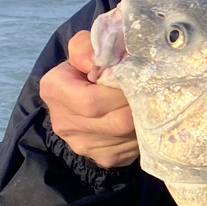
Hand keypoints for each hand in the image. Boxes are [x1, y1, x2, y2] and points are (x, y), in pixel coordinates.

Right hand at [40, 30, 138, 168]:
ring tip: (150, 101)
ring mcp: (85, 146)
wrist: (82, 99)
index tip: (135, 78)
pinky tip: (144, 117)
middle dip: (139, 105)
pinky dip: (144, 131)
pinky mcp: (105, 158)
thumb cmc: (86, 69)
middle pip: (117, 121)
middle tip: (151, 91)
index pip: (92, 101)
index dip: (121, 91)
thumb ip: (90, 47)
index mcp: (55, 91)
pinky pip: (133, 148)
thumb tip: (107, 57)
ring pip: (129, 135)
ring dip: (146, 118)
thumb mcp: (83, 50)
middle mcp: (65, 124)